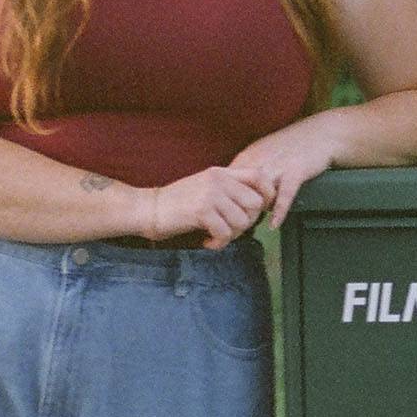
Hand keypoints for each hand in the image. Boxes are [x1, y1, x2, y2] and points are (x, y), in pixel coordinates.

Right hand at [140, 165, 272, 249]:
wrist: (149, 208)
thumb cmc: (178, 203)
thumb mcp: (206, 187)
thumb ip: (228, 189)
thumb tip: (257, 205)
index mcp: (222, 172)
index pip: (260, 176)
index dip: (268, 194)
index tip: (259, 211)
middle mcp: (218, 180)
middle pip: (255, 204)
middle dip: (248, 222)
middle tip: (232, 229)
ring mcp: (210, 194)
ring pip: (242, 222)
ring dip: (232, 235)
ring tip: (217, 236)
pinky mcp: (201, 211)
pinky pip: (225, 233)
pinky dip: (218, 243)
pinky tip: (207, 242)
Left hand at [228, 118, 343, 229]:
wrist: (320, 134)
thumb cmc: (290, 145)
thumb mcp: (261, 153)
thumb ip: (247, 171)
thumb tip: (233, 192)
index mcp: (248, 158)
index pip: (226, 183)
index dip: (222, 202)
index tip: (221, 217)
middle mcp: (259, 161)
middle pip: (239, 191)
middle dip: (234, 211)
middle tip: (231, 229)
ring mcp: (277, 167)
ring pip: (258, 194)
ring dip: (252, 213)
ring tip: (246, 230)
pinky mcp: (295, 172)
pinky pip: (284, 195)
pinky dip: (278, 211)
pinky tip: (273, 225)